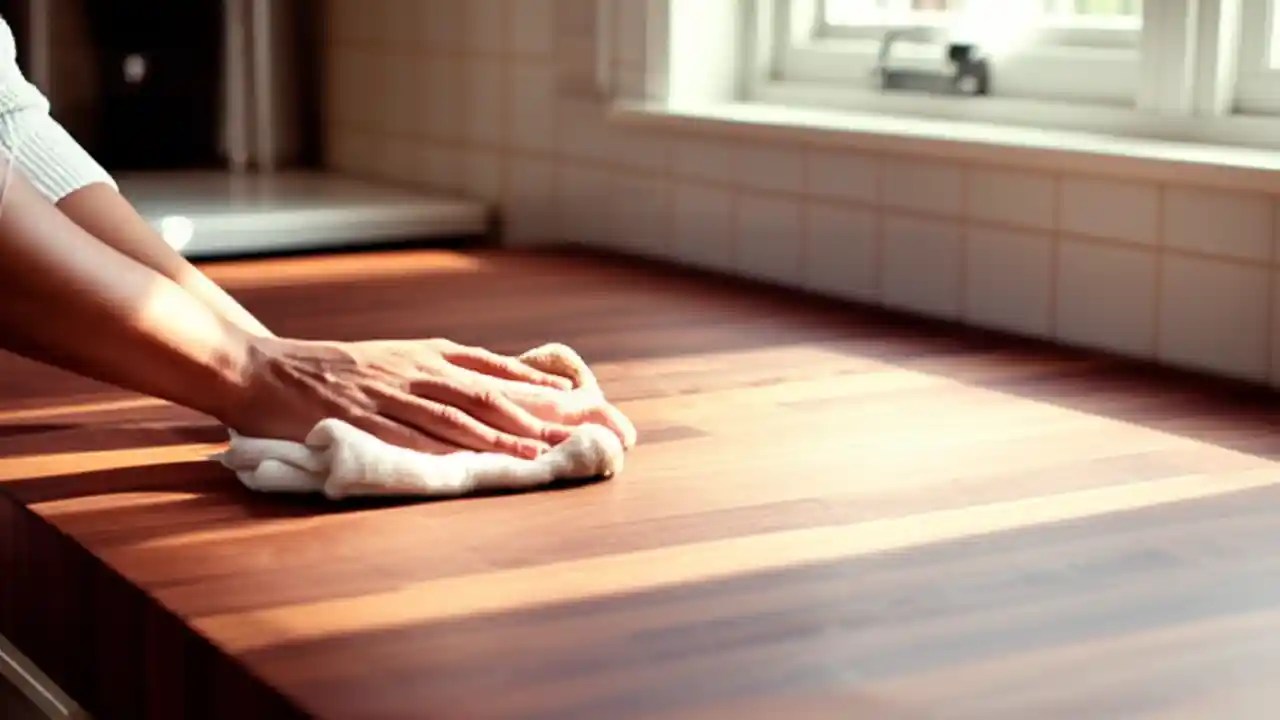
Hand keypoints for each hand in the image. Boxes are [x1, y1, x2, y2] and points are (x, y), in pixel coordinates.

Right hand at [223, 336, 577, 457]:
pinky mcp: (360, 421)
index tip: (578, 401)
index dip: (537, 385)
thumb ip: (439, 374)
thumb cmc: (332, 370)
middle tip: (574, 436)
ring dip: (500, 438)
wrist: (264, 370)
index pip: (494, 367)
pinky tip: (471, 466)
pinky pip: (409, 438)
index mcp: (426, 354)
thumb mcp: (394, 360)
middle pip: (487, 395)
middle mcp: (415, 370)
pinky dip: (445, 453)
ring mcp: (388, 395)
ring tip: (538, 455)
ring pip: (455, 416)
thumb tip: (492, 393)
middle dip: (534, 418)